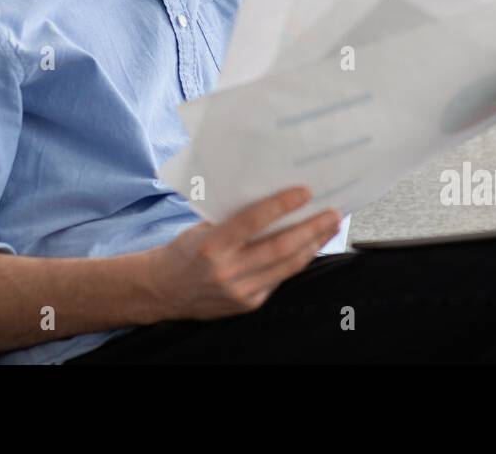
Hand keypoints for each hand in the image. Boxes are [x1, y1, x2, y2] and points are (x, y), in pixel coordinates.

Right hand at [141, 185, 341, 323]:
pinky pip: (279, 279)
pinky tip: (310, 247)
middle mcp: (226, 271)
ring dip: (313, 245)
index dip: (280, 205)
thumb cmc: (183, 252)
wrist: (163, 290)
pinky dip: (297, 261)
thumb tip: (269, 196)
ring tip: (329, 227)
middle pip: (279, 247)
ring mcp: (239, 291)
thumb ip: (232, 217)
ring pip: (286, 266)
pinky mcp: (248, 303)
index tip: (304, 192)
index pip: (252, 222)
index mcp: (211, 246)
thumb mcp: (201, 228)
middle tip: (332, 212)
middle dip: (311, 228)